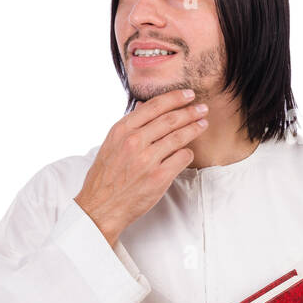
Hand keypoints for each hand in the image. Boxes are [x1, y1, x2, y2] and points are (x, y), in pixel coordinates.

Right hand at [74, 87, 209, 245]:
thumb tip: (142, 105)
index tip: (188, 95)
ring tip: (202, 124)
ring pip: (179, 137)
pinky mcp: (159, 177)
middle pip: (170, 119)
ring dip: (194, 128)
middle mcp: (134, 142)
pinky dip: (187, 153)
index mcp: (121, 131)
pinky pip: (182, 158)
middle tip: (202, 108)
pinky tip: (187, 152)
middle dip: (190, 111)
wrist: (100, 207)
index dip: (175, 98)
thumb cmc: (104, 178)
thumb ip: (127, 126)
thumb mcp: (109, 145)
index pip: (154, 106)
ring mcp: (147, 160)